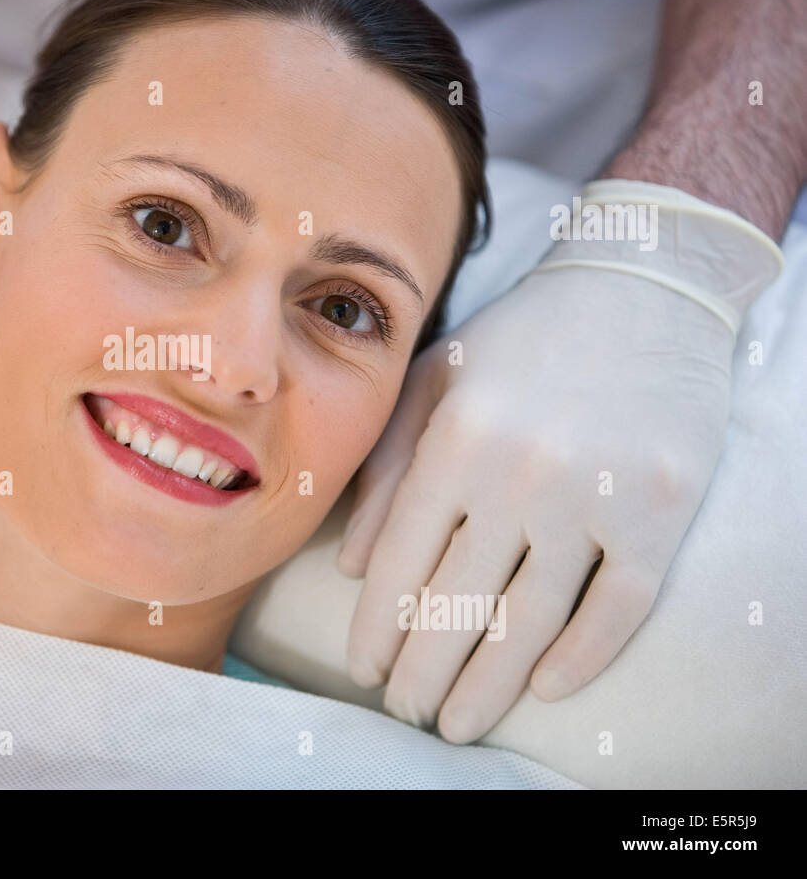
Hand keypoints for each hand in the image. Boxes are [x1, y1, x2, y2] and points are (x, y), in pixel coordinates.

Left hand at [338, 180, 782, 742]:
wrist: (643, 290)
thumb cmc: (521, 339)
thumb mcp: (432, 382)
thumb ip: (385, 469)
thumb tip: (353, 568)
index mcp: (455, 440)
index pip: (401, 563)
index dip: (377, 628)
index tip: (364, 669)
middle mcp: (519, 472)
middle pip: (457, 604)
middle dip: (422, 672)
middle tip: (406, 711)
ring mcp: (595, 495)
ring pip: (530, 621)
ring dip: (488, 684)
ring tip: (457, 723)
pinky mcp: (660, 510)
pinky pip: (618, 607)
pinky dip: (582, 657)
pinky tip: (546, 688)